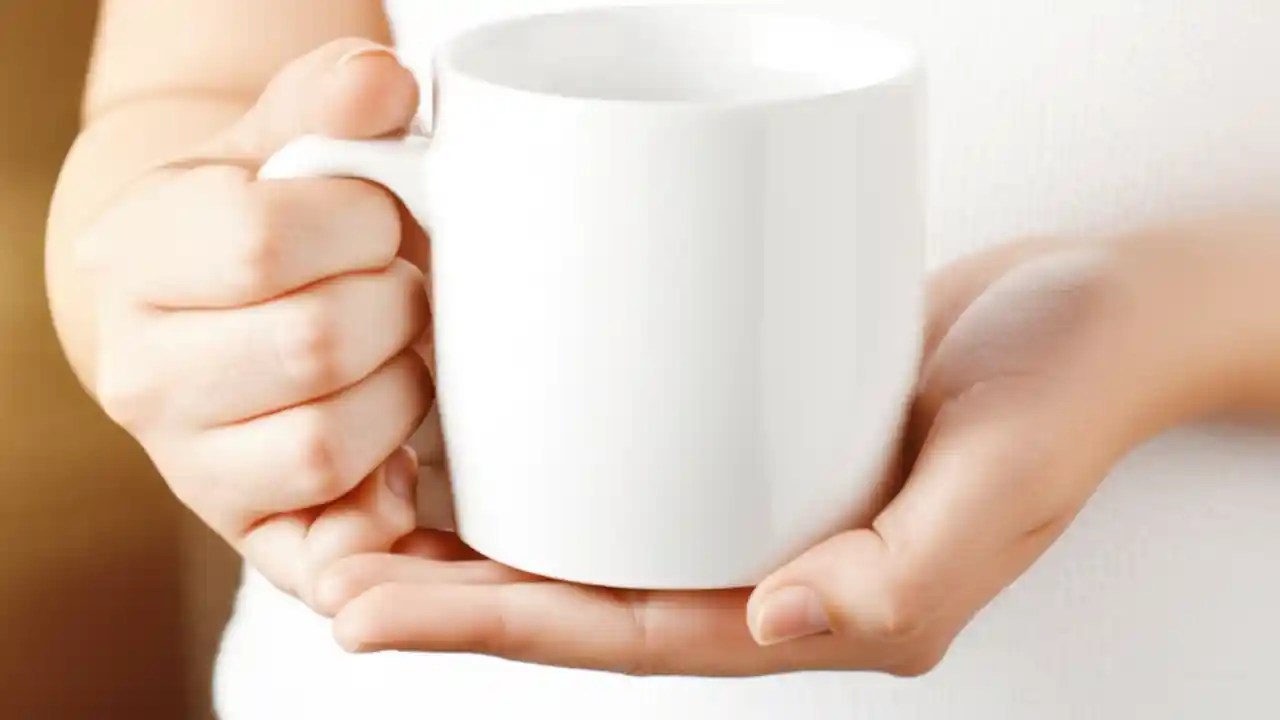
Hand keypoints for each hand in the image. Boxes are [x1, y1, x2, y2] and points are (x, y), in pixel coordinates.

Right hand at [79, 39, 432, 606]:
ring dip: (402, 393)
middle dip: (395, 308)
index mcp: (135, 256)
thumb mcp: (285, 145)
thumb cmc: (274, 221)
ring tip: (400, 358)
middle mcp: (140, 372)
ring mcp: (189, 464)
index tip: (377, 219)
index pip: (260, 240)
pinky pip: (322, 552)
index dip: (359, 223)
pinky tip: (401, 479)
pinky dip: (377, 521)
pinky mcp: (249, 531)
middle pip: (313, 345)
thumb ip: (331, 102)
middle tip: (401, 291)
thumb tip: (382, 87)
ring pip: (328, 445)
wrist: (233, 314)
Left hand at [313, 235, 1194, 675]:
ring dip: (489, 530)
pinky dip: (557, 460)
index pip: (631, 634)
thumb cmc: (1067, 387)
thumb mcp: (1009, 472)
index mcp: (818, 603)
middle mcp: (772, 560)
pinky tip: (490, 432)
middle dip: (459, 592)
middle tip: (333, 572)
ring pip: (600, 532)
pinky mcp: (756, 428)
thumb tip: (778, 621)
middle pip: (589, 590)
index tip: (378, 609)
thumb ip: (912, 569)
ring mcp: (760, 496)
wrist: (1100, 306)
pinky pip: (638, 460)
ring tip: (372, 512)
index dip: (501, 627)